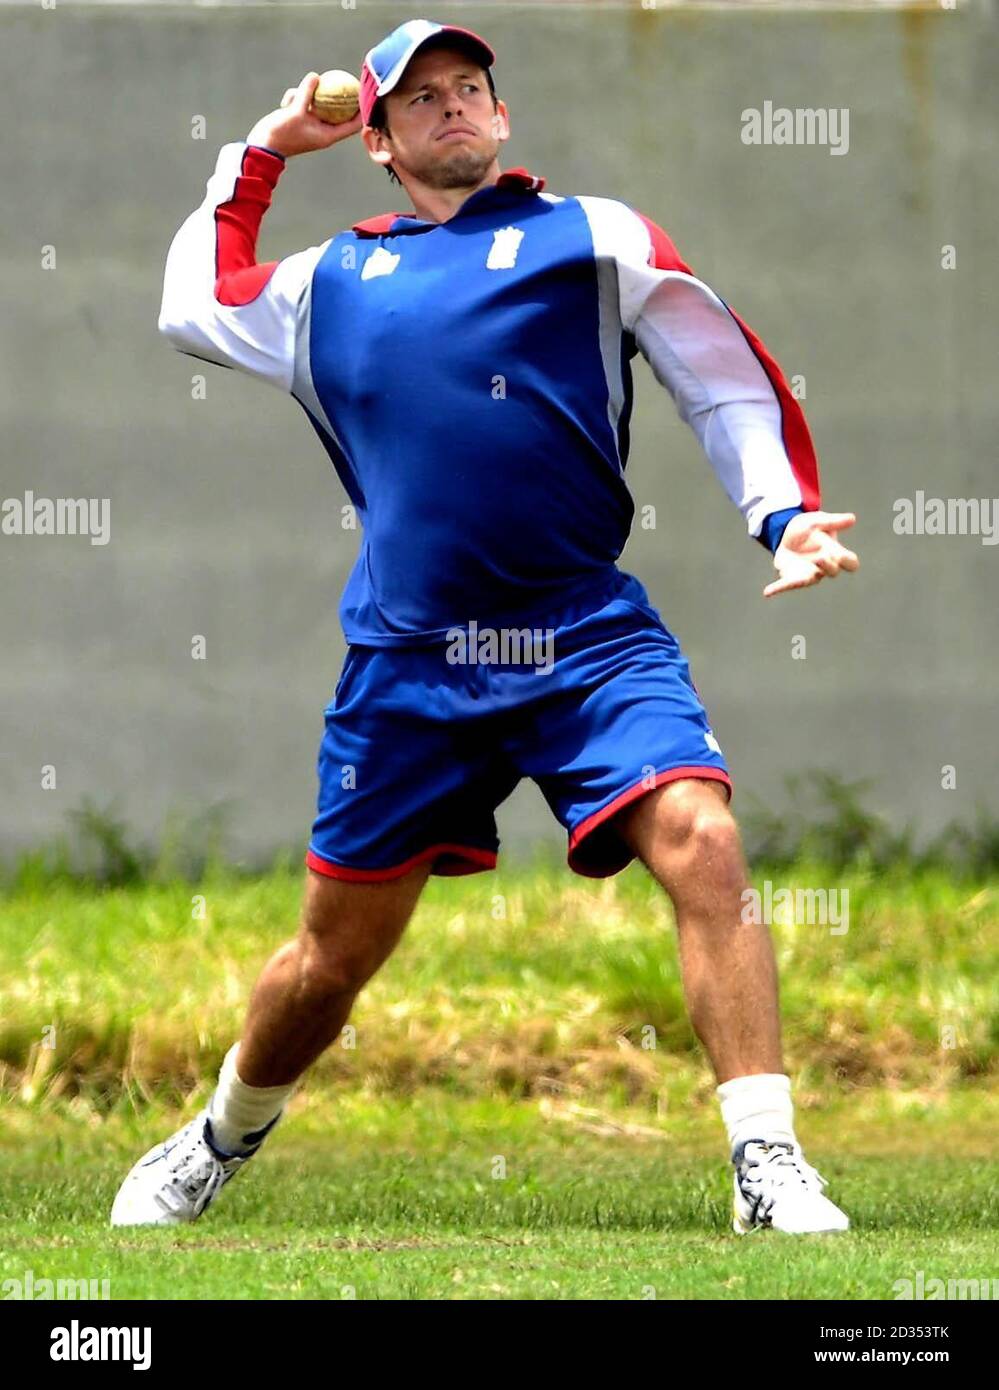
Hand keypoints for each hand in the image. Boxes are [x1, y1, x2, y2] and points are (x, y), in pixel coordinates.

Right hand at [245, 72, 362, 158]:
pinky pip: (303, 103)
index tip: (364, 95)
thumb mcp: (295, 111)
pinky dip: (295, 98)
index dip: (361, 111)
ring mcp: (311, 124)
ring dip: (308, 95)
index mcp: (328, 135)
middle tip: (346, 79)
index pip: (353, 125)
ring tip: (295, 97)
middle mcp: (322, 130)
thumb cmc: (282, 133)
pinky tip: (286, 101)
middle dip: (341, 97)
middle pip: (339, 111)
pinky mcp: (300, 119)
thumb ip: (306, 93)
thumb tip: (315, 75)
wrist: (262, 144)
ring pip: (318, 103)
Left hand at [764, 511, 858, 597]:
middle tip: (820, 557)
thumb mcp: (818, 521)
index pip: (850, 563)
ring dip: (806, 578)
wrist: (787, 532)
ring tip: (797, 577)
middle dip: (828, 565)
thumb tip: (852, 518)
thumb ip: (833, 521)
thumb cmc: (808, 528)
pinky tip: (767, 592)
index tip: (844, 557)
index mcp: (835, 552)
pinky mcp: (793, 577)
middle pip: (833, 572)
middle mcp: (824, 566)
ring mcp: (809, 574)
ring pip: (812, 580)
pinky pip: (787, 585)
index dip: (848, 561)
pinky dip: (778, 589)